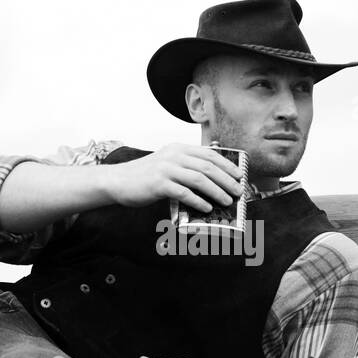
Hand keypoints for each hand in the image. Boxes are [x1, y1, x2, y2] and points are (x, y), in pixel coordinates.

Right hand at [105, 143, 243, 212]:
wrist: (118, 181)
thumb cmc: (145, 176)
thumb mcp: (168, 163)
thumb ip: (186, 166)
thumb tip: (212, 180)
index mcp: (179, 149)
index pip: (209, 154)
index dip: (227, 165)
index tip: (239, 175)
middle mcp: (174, 156)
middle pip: (208, 167)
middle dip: (226, 180)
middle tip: (238, 191)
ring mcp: (166, 169)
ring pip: (199, 179)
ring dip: (216, 191)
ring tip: (226, 201)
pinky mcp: (159, 184)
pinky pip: (184, 193)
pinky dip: (198, 201)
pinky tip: (206, 208)